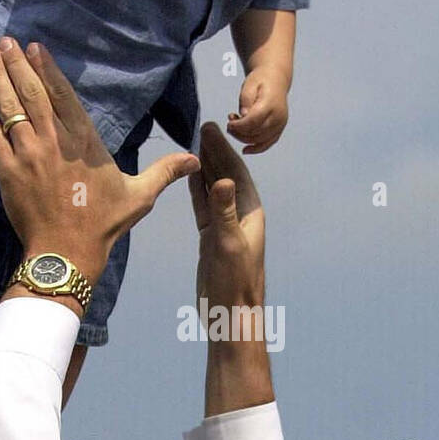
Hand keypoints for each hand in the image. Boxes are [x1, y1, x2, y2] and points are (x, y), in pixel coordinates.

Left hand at [0, 37, 198, 281]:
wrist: (67, 252)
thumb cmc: (103, 225)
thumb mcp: (139, 196)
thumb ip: (164, 172)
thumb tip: (195, 160)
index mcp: (85, 142)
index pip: (63, 95)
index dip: (47, 69)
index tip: (34, 47)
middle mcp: (55, 141)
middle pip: (33, 93)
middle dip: (17, 63)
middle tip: (4, 41)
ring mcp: (28, 154)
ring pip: (10, 107)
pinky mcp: (8, 171)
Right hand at [188, 122, 264, 313]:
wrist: (231, 313)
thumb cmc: (235, 282)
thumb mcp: (228, 245)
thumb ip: (224, 212)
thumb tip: (224, 180)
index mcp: (249, 213)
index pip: (235, 172)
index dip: (223, 149)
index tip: (209, 128)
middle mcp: (239, 215)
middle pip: (225, 175)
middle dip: (214, 151)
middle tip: (201, 126)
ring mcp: (224, 226)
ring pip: (213, 189)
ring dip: (205, 167)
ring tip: (194, 143)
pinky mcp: (211, 237)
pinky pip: (203, 206)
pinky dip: (197, 189)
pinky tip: (190, 176)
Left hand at [225, 66, 288, 153]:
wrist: (275, 80)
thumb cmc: (260, 81)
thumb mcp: (249, 85)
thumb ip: (245, 100)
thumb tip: (243, 115)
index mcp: (271, 104)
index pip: (253, 121)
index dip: (238, 125)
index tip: (229, 123)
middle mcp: (278, 116)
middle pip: (256, 133)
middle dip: (239, 132)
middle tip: (229, 125)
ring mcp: (280, 124)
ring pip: (261, 140)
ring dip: (244, 139)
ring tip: (235, 129)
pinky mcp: (279, 129)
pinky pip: (268, 143)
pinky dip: (256, 148)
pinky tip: (245, 149)